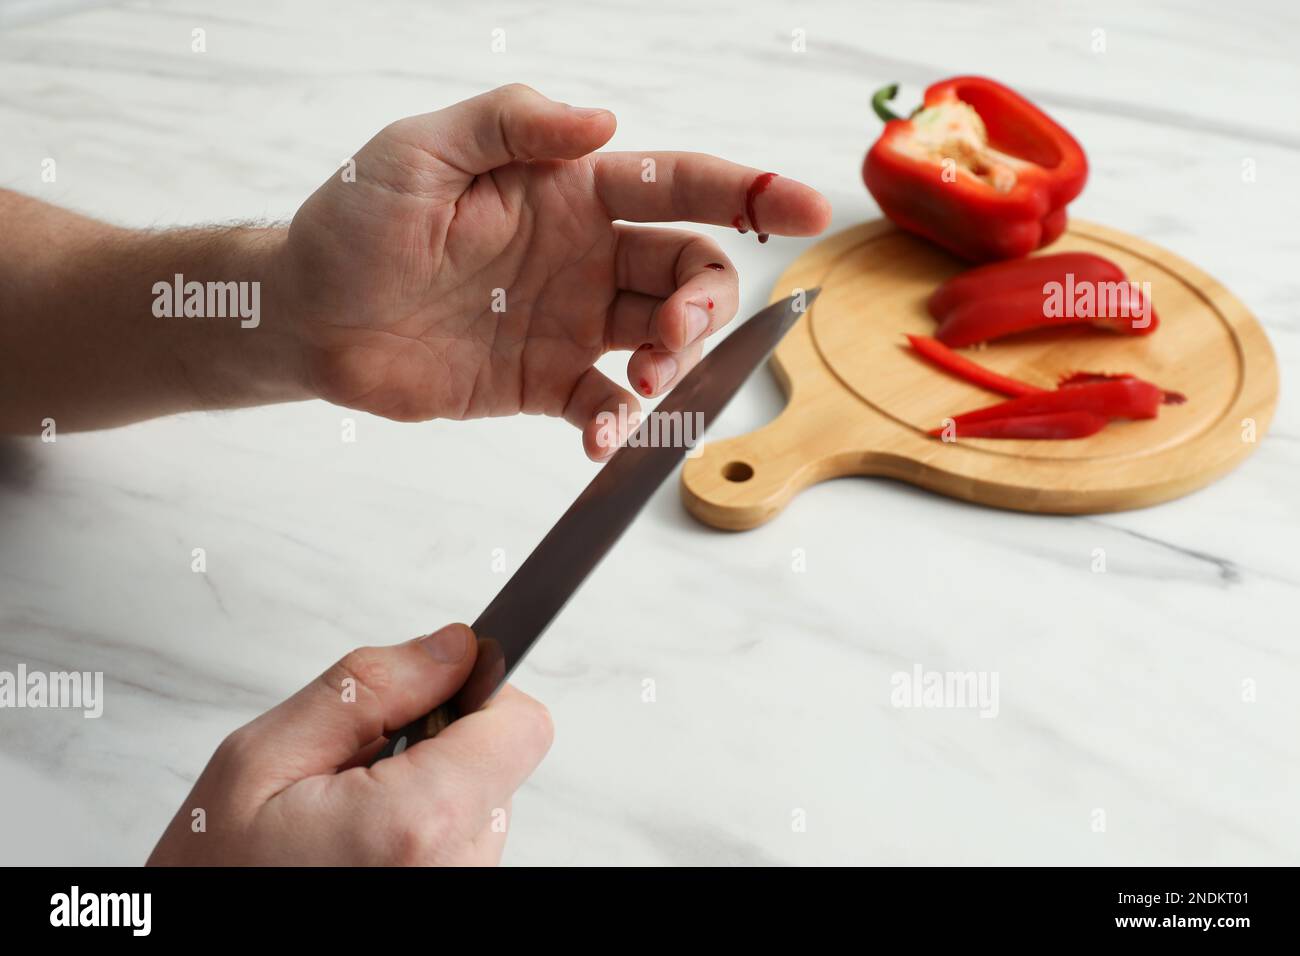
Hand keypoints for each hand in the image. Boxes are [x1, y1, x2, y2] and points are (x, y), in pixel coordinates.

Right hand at [148, 625, 551, 865]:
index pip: (521, 724)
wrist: (200, 950)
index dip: (477, 690)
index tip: (428, 690)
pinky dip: (419, 826)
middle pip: (499, 759)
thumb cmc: (215, 876)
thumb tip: (452, 647)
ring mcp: (459, 893)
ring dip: (425, 787)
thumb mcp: (261, 758)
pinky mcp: (451, 903)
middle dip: (436, 741)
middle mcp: (457, 868)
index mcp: (419, 821)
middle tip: (351, 769)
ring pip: (480, 799)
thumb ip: (369, 687)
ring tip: (345, 814)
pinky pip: (460, 840)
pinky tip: (360, 842)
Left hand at [278, 83, 831, 458]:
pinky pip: (608, 406)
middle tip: (674, 332)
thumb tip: (604, 120)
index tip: (805, 208)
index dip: (749, 191)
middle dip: (708, 299)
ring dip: (678, 361)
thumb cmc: (355, 219)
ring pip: (666, 338)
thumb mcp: (422, 150)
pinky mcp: (545, 384)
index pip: (678, 184)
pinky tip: (600, 439)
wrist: (308, 316)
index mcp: (570, 189)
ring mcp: (570, 322)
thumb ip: (513, 123)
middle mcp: (586, 254)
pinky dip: (619, 426)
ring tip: (647, 380)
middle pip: (692, 268)